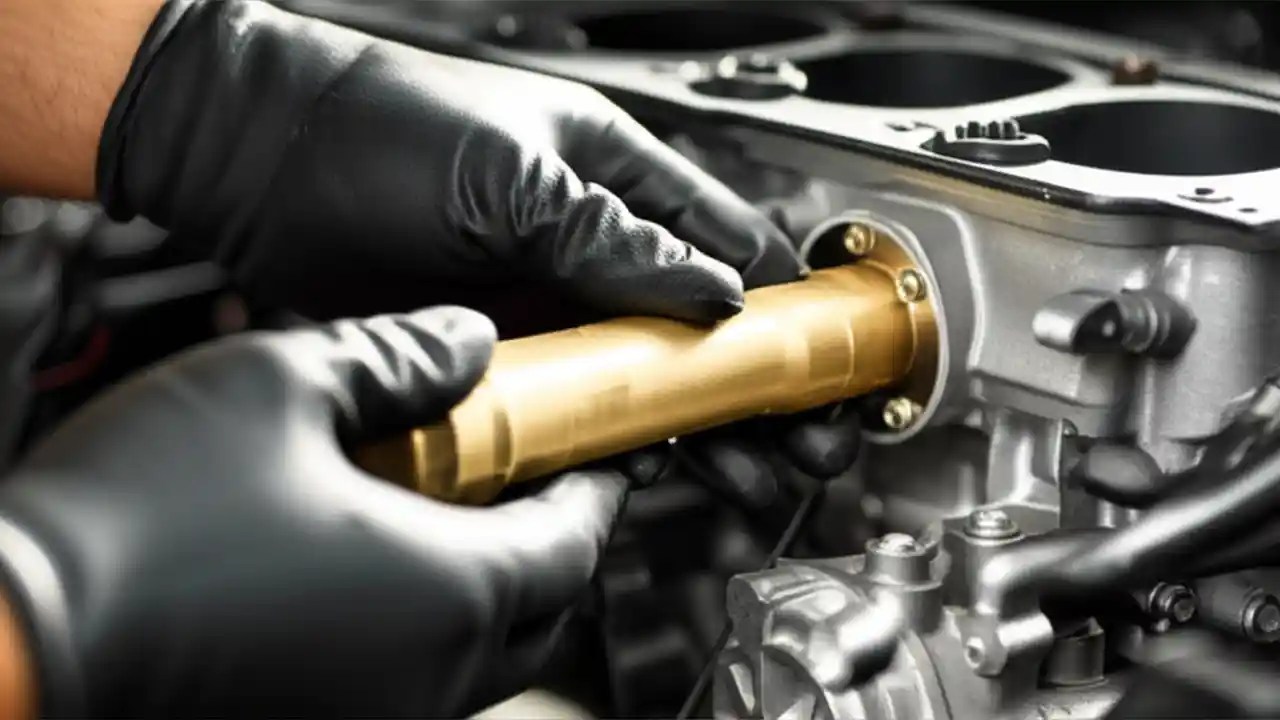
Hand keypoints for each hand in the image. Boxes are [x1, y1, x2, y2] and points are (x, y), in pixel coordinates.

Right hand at [0, 307, 628, 717]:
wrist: (24, 629)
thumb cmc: (140, 519)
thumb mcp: (283, 384)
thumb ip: (397, 357)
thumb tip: (464, 341)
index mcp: (449, 592)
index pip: (577, 541)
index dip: (598, 487)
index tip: (600, 449)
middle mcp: (430, 674)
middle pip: (547, 609)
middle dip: (555, 538)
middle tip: (534, 474)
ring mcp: (377, 713)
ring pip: (484, 651)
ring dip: (492, 580)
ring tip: (454, 505)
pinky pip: (418, 675)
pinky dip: (429, 619)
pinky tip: (376, 560)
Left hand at [97, 0, 848, 508]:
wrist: (258, 164)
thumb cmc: (380, 126)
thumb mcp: (512, 175)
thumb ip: (614, 240)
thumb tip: (717, 296)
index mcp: (612, 176)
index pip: (726, 242)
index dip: (782, 305)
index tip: (824, 362)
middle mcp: (586, 246)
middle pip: (698, 331)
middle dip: (758, 392)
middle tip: (806, 447)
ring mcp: (542, 306)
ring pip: (644, 381)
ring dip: (699, 431)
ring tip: (753, 479)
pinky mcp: (494, 357)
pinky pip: (572, 410)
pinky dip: (611, 445)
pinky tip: (645, 472)